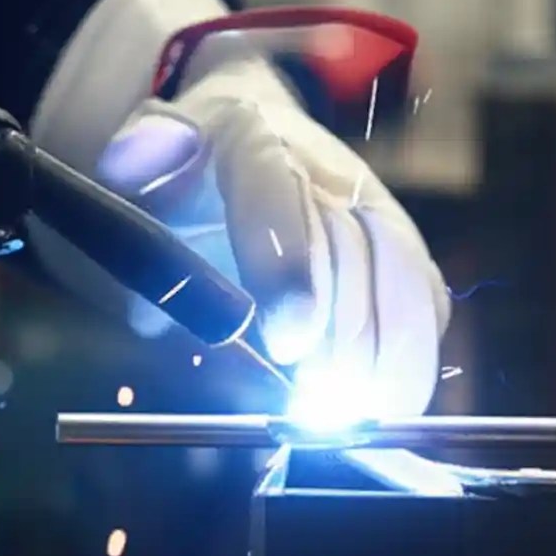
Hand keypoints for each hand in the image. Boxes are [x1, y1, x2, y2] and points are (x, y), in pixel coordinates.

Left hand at [98, 58, 450, 418]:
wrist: (234, 145)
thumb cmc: (174, 179)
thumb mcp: (133, 170)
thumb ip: (133, 168)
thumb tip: (144, 155)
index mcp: (250, 139)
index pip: (277, 193)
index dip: (290, 269)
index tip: (288, 341)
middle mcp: (324, 166)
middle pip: (352, 249)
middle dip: (343, 338)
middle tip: (319, 408)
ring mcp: (372, 205)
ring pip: (403, 275)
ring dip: (388, 354)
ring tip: (357, 417)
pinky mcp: (398, 246)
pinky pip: (422, 298)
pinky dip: (412, 352)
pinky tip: (389, 399)